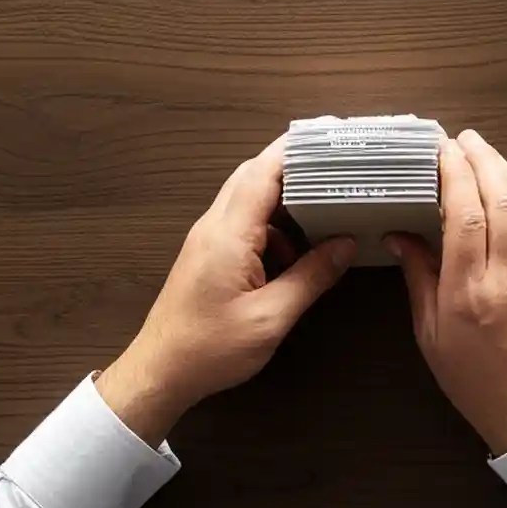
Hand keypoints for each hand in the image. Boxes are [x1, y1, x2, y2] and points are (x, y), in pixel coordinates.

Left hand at [98, 137, 356, 444]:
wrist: (160, 372)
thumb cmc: (211, 348)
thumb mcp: (271, 317)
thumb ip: (311, 277)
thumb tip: (346, 245)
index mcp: (229, 233)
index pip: (264, 171)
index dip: (298, 148)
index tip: (332, 134)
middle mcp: (215, 226)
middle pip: (255, 176)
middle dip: (296, 167)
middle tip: (338, 167)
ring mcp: (208, 239)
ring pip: (249, 199)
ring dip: (287, 202)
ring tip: (327, 211)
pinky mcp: (208, 256)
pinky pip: (244, 224)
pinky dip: (274, 227)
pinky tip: (297, 253)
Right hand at [387, 130, 506, 454]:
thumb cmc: (474, 379)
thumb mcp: (430, 333)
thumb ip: (418, 277)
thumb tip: (399, 234)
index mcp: (468, 291)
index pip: (463, 214)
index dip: (454, 174)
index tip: (441, 151)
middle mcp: (506, 276)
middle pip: (498, 198)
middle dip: (481, 159)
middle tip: (462, 138)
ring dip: (503, 170)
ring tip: (482, 150)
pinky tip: (502, 187)